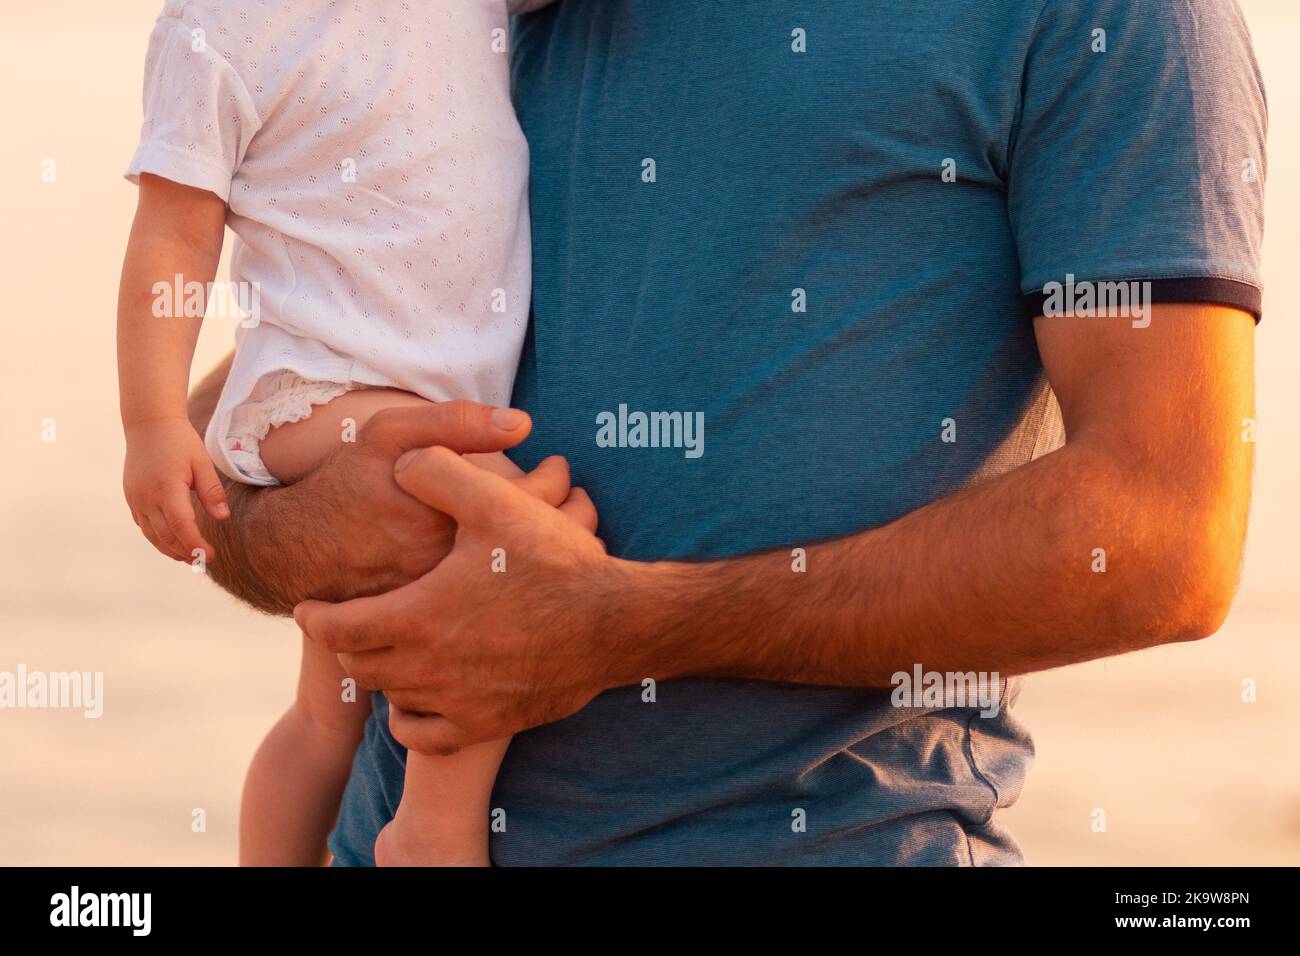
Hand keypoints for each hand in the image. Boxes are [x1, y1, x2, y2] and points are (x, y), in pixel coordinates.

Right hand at [123, 417, 228, 560]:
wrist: (149, 425)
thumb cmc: (180, 442)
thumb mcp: (202, 463)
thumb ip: (212, 491)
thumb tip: (222, 518)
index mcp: (166, 488)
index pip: (181, 527)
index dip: (195, 545)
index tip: (209, 556)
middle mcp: (147, 497)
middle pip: (165, 536)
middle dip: (185, 552)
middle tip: (203, 561)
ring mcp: (135, 499)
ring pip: (151, 535)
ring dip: (170, 549)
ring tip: (189, 558)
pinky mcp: (131, 498)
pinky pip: (143, 525)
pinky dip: (157, 538)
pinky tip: (172, 542)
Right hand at [285, 402, 539, 601]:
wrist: (297, 553)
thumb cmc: (348, 484)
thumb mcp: (389, 435)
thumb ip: (454, 423)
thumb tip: (522, 424)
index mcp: (451, 515)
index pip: (534, 501)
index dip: (557, 483)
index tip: (559, 470)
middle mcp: (454, 565)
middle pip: (535, 546)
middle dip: (564, 522)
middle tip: (573, 501)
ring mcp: (446, 600)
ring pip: (520, 579)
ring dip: (545, 554)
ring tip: (554, 530)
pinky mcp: (437, 623)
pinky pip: (496, 604)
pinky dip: (515, 584)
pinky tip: (521, 565)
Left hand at [294, 445, 610, 754]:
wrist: (614, 624)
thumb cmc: (554, 562)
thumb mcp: (495, 501)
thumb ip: (438, 472)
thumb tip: (402, 464)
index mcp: (418, 617)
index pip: (337, 628)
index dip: (315, 617)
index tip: (308, 608)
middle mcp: (428, 668)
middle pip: (360, 665)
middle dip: (346, 643)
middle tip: (346, 623)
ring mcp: (457, 702)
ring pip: (392, 697)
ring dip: (381, 674)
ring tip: (387, 649)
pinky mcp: (487, 724)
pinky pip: (426, 736)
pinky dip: (410, 718)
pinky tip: (417, 698)